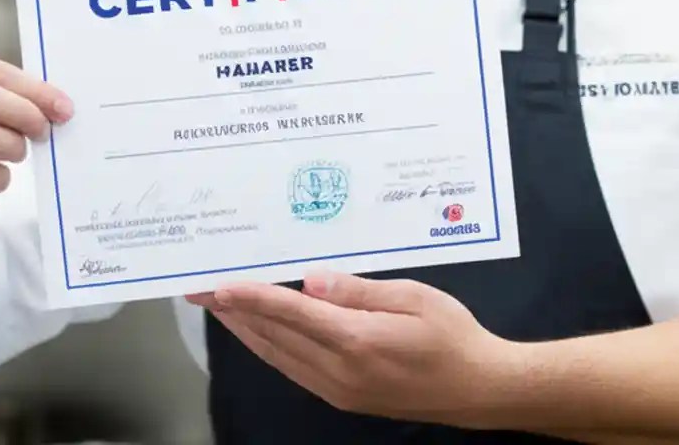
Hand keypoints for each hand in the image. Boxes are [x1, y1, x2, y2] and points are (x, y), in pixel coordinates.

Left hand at [188, 272, 522, 427]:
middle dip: (235, 312)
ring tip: (219, 306)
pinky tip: (259, 333)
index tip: (218, 286)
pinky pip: (293, 369)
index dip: (251, 298)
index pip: (292, 315)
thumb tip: (312, 282)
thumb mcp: (414, 298)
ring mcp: (338, 389)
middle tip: (200, 289)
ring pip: (278, 357)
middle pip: (275, 338)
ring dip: (246, 331)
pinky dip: (269, 348)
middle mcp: (339, 371)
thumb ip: (359, 291)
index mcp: (357, 341)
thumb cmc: (452, 335)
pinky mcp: (343, 397)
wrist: (478, 389)